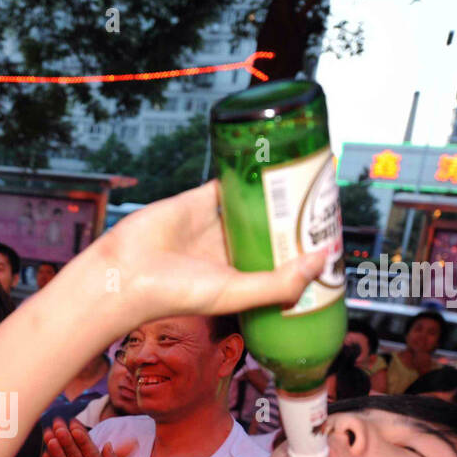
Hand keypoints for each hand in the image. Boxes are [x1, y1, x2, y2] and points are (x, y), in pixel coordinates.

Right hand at [82, 180, 327, 320]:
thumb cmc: (173, 294)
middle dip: (296, 219)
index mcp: (239, 277)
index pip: (281, 262)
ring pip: (255, 204)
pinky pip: (230, 181)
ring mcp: (215, 223)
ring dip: (277, 193)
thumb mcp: (235, 294)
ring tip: (307, 180)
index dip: (304, 250)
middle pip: (272, 230)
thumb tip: (321, 262)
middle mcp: (229, 250)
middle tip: (325, 205)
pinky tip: (271, 162)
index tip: (329, 238)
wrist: (127, 272)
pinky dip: (248, 171)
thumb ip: (278, 283)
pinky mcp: (200, 199)